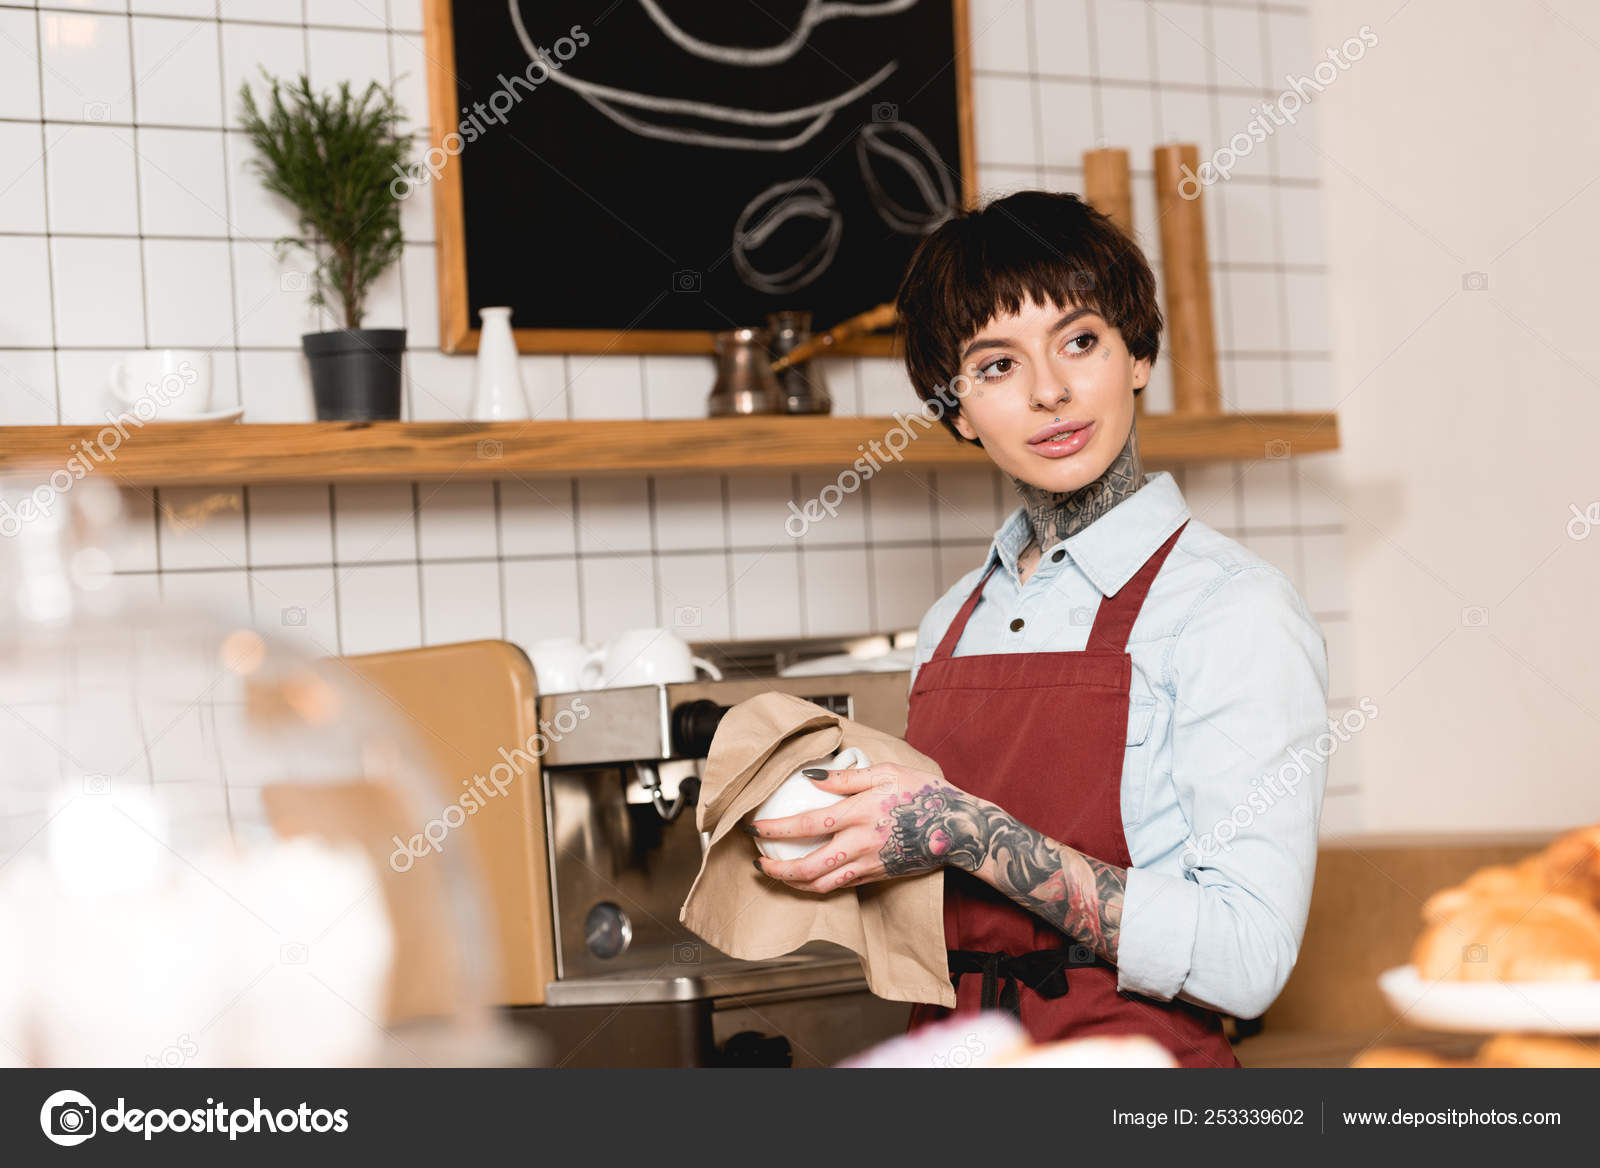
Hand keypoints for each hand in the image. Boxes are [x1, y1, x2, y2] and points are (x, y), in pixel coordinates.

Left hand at [746, 762, 972, 893]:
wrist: (960, 829)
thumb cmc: (926, 794)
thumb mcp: (887, 773)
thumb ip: (847, 778)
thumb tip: (811, 777)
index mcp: (860, 814)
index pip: (807, 826)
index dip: (776, 829)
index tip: (755, 828)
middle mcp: (861, 844)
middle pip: (808, 867)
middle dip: (777, 868)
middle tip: (758, 861)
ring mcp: (869, 865)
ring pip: (822, 885)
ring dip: (793, 882)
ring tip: (776, 872)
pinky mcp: (878, 876)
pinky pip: (840, 886)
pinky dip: (816, 885)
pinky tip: (805, 877)